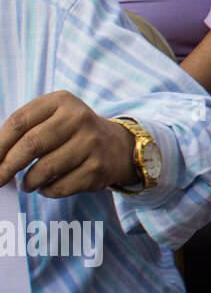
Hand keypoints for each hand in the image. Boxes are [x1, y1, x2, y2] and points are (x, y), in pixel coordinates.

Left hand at [0, 92, 136, 197]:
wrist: (117, 145)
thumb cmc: (71, 132)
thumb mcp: (51, 117)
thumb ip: (23, 131)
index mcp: (62, 101)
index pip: (19, 122)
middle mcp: (79, 118)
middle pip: (31, 144)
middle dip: (7, 167)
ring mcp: (91, 143)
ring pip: (45, 169)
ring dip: (28, 182)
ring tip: (27, 184)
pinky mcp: (98, 168)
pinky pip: (61, 186)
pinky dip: (47, 191)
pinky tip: (47, 187)